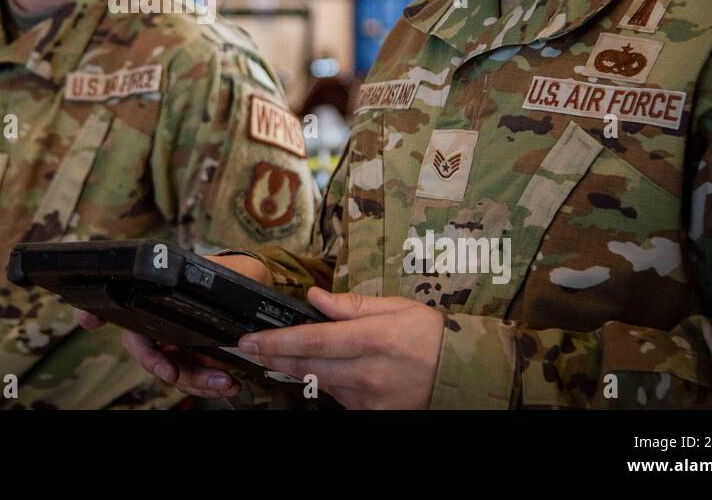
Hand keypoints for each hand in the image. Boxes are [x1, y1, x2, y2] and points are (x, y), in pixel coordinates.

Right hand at [74, 253, 272, 399]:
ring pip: (172, 369)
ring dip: (194, 381)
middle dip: (156, 363)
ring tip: (222, 381)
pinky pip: (192, 378)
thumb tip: (201, 274)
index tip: (87, 319)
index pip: (124, 304)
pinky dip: (207, 385)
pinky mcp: (196, 357)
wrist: (257, 286)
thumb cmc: (235, 273)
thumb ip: (206, 272)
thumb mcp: (224, 270)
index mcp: (161, 294)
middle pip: (146, 348)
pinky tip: (227, 385)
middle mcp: (162, 320)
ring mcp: (177, 342)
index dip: (98, 311)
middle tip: (171, 372)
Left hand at [235, 289, 444, 408]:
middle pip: (307, 366)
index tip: (250, 339)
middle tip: (248, 348)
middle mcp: (367, 372)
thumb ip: (351, 305)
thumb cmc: (429, 334)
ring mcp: (369, 398)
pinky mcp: (372, 414)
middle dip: (273, 357)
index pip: (312, 341)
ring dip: (299, 369)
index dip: (276, 342)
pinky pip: (340, 398)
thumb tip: (314, 297)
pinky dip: (329, 382)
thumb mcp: (395, 307)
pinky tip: (333, 370)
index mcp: (372, 339)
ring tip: (285, 353)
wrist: (463, 373)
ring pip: (320, 383)